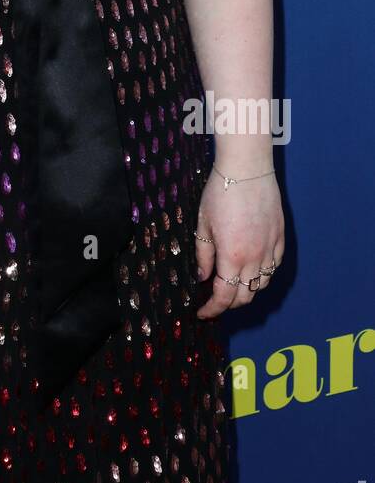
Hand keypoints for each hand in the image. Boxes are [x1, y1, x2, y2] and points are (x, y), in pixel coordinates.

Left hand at [194, 167, 284, 317]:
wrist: (247, 169)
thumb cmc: (220, 192)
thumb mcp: (203, 224)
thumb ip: (204, 255)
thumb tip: (202, 277)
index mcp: (231, 257)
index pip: (224, 296)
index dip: (212, 309)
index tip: (203, 313)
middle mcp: (254, 258)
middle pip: (245, 296)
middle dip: (229, 305)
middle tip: (215, 303)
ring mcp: (270, 249)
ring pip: (262, 284)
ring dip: (247, 292)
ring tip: (233, 289)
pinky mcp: (280, 238)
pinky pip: (274, 266)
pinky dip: (263, 276)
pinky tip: (252, 272)